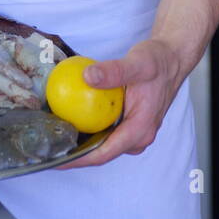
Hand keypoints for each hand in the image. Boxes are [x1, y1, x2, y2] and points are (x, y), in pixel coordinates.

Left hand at [54, 38, 184, 169]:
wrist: (171, 58)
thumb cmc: (158, 62)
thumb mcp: (137, 64)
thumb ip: (114, 71)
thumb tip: (87, 77)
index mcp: (140, 129)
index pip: (104, 153)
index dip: (78, 159)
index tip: (55, 160)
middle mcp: (138, 136)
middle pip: (101, 153)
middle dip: (75, 154)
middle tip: (47, 147)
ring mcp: (134, 130)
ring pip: (103, 143)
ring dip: (80, 142)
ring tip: (53, 135)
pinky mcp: (129, 122)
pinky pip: (105, 130)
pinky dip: (88, 126)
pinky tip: (70, 116)